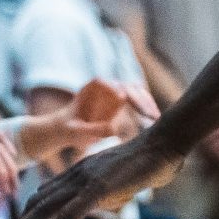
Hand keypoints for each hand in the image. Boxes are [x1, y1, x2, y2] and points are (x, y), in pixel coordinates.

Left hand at [0, 132, 185, 218]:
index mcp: (81, 172)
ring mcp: (86, 181)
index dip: (30, 213)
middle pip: (40, 202)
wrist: (165, 142)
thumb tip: (106, 198)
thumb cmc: (149, 159)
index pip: (47, 194)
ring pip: (47, 209)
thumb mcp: (120, 177)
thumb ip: (107, 187)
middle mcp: (78, 175)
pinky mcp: (98, 189)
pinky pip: (70, 215)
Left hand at [25, 79, 154, 161]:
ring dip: (147, 103)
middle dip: (143, 101)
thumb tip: (114, 130)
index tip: (140, 110)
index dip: (129, 96)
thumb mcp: (75, 132)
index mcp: (95, 87)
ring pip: (137, 91)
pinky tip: (154, 119)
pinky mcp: (120, 100)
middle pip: (131, 87)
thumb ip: (92, 130)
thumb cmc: (67, 130)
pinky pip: (137, 98)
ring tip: (155, 119)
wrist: (63, 129)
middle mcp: (107, 86)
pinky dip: (146, 106)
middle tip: (152, 117)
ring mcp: (114, 91)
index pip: (117, 86)